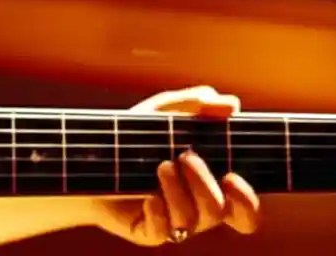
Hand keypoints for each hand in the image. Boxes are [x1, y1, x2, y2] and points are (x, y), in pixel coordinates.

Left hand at [94, 86, 260, 246]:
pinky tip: (148, 196)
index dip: (247, 202)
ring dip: (179, 191)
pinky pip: (163, 232)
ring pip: (192, 221)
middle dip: (206, 184)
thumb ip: (195, 104)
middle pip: (221, 212)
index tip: (232, 176)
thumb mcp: (162, 112)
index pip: (245, 211)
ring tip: (161, 165)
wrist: (88, 157)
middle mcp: (195, 208)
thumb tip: (232, 104)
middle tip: (185, 155)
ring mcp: (172, 222)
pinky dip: (159, 213)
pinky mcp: (147, 231)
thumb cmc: (133, 135)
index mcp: (209, 186)